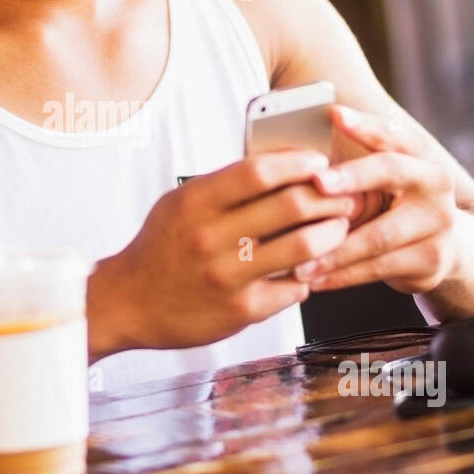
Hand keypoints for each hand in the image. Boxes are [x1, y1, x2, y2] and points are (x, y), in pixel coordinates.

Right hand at [107, 149, 361, 349]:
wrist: (129, 302)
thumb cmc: (161, 248)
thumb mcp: (180, 204)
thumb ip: (224, 186)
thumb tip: (282, 165)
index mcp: (195, 202)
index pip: (259, 172)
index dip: (298, 163)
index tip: (320, 163)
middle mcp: (211, 237)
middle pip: (292, 205)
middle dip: (329, 198)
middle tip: (344, 197)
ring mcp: (228, 276)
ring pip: (304, 246)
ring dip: (332, 234)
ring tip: (338, 228)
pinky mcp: (241, 310)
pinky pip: (294, 287)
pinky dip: (307, 276)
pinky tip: (306, 269)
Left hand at [295, 104, 460, 294]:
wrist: (448, 247)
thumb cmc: (393, 205)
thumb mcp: (381, 180)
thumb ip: (348, 165)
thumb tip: (287, 154)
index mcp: (418, 154)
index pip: (392, 132)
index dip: (365, 124)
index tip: (334, 114)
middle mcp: (434, 182)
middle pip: (391, 172)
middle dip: (352, 177)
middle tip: (318, 183)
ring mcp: (438, 223)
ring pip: (379, 235)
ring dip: (334, 248)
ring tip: (298, 257)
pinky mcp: (431, 260)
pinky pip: (378, 268)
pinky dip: (341, 275)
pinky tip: (313, 279)